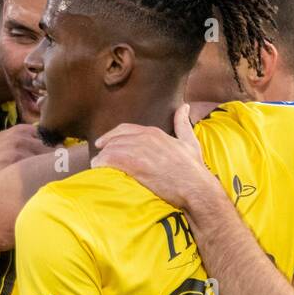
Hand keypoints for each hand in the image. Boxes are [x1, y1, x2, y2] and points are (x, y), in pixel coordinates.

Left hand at [92, 104, 217, 210]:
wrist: (195, 187)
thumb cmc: (193, 169)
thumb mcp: (190, 142)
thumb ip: (183, 124)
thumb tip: (184, 107)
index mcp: (154, 132)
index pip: (124, 129)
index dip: (111, 136)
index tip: (102, 144)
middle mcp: (145, 138)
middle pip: (114, 139)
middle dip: (104, 149)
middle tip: (97, 159)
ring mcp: (140, 150)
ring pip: (110, 149)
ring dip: (101, 159)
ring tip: (97, 168)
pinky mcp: (135, 165)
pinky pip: (110, 160)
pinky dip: (101, 164)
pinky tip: (99, 171)